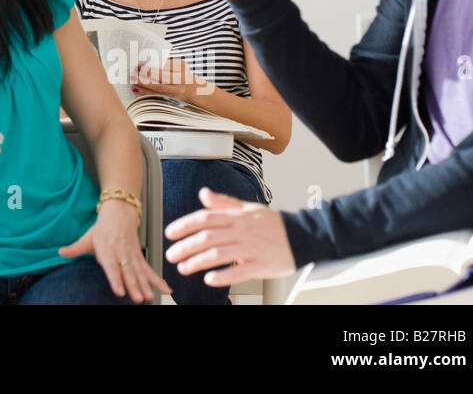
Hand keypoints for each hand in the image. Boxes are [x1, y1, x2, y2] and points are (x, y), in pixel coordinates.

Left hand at [59, 199, 169, 301]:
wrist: (120, 212)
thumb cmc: (103, 227)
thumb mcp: (87, 237)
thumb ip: (75, 248)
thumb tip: (60, 252)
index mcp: (107, 250)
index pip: (111, 267)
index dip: (116, 279)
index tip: (120, 291)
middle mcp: (121, 254)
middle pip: (128, 272)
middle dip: (134, 286)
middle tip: (139, 299)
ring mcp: (132, 256)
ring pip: (140, 272)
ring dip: (146, 285)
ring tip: (150, 297)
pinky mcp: (140, 257)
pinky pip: (150, 270)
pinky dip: (158, 280)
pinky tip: (165, 290)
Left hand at [132, 57, 210, 101]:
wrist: (197, 91)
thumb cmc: (185, 75)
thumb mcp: (180, 66)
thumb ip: (168, 64)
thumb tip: (150, 61)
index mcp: (181, 72)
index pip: (165, 72)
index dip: (151, 70)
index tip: (139, 66)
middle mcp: (180, 84)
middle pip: (160, 83)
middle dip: (144, 79)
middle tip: (133, 75)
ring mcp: (176, 93)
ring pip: (157, 91)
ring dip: (143, 87)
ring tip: (133, 84)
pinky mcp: (171, 99)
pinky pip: (157, 96)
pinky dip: (146, 93)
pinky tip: (137, 90)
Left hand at [164, 187, 295, 284]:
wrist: (302, 236)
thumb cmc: (273, 223)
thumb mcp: (247, 208)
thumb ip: (223, 202)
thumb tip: (203, 194)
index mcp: (236, 217)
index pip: (205, 218)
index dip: (184, 225)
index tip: (170, 233)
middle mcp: (241, 231)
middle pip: (207, 237)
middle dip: (185, 246)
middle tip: (171, 254)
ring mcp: (252, 248)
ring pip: (219, 254)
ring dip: (197, 262)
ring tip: (183, 268)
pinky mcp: (261, 265)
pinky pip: (239, 271)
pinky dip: (223, 276)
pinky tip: (209, 279)